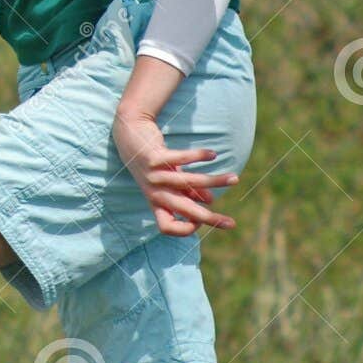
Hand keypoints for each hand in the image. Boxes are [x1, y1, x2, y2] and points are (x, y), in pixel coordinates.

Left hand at [111, 109, 239, 236]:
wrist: (128, 133)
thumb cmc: (152, 160)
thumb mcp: (169, 179)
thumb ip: (187, 190)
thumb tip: (210, 201)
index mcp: (155, 200)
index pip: (165, 226)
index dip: (184, 228)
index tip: (202, 223)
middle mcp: (153, 190)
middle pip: (183, 209)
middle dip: (208, 218)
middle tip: (231, 224)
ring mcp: (152, 174)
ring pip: (187, 182)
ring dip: (213, 182)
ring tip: (234, 179)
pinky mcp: (154, 156)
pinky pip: (179, 158)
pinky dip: (198, 157)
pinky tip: (213, 155)